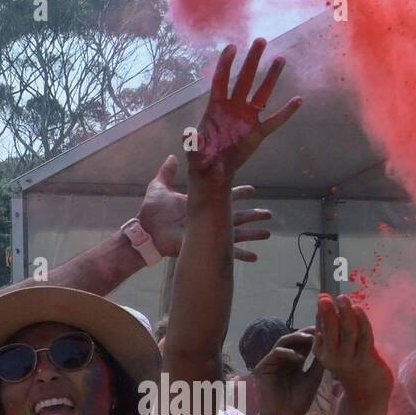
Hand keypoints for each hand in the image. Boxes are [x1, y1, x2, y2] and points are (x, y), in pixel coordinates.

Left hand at [137, 155, 273, 261]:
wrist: (147, 234)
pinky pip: (226, 252)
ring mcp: (209, 233)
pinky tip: (255, 258)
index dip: (239, 193)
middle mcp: (209, 218)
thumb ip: (168, 173)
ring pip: (236, 233)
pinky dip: (241, 255)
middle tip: (269, 213)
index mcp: (202, 203)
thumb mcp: (160, 187)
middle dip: (253, 214)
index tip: (253, 190)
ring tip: (268, 233)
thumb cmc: (153, 212)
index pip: (225, 195)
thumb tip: (173, 156)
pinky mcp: (205, 246)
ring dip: (253, 233)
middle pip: (237, 215)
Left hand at [189, 38, 301, 182]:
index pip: (221, 81)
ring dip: (271, 77)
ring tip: (280, 58)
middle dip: (252, 61)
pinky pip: (274, 121)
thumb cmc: (200, 159)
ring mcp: (247, 119)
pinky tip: (297, 101)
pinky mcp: (257, 133)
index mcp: (215, 108)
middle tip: (261, 41)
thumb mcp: (193, 151)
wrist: (212, 173)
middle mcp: (233, 108)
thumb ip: (193, 142)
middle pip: (244, 79)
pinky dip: (285, 112)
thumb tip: (190, 134)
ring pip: (261, 93)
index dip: (226, 64)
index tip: (232, 47)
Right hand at [253, 330, 323, 414]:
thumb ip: (318, 362)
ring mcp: (272, 362)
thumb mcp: (313, 378)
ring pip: (283, 342)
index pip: (302, 344)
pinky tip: (299, 358)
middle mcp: (282, 359)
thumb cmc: (299, 401)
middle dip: (305, 333)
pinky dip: (288, 353)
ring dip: (297, 338)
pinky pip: (275, 353)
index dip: (312, 336)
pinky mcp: (263, 367)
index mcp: (294, 361)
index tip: (325, 330)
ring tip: (310, 340)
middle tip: (317, 328)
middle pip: (292, 339)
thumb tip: (329, 344)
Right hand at [313, 294, 392, 403]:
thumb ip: (328, 330)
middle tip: (325, 297)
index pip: (321, 331)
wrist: (367, 390)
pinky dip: (362, 321)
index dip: (321, 314)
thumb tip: (322, 308)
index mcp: (323, 354)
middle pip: (331, 331)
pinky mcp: (366, 359)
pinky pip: (365, 337)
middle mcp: (333, 358)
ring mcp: (350, 359)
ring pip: (348, 332)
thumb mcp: (333, 350)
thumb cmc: (350, 364)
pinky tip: (358, 309)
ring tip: (342, 298)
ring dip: (345, 313)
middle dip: (328, 313)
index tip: (323, 297)